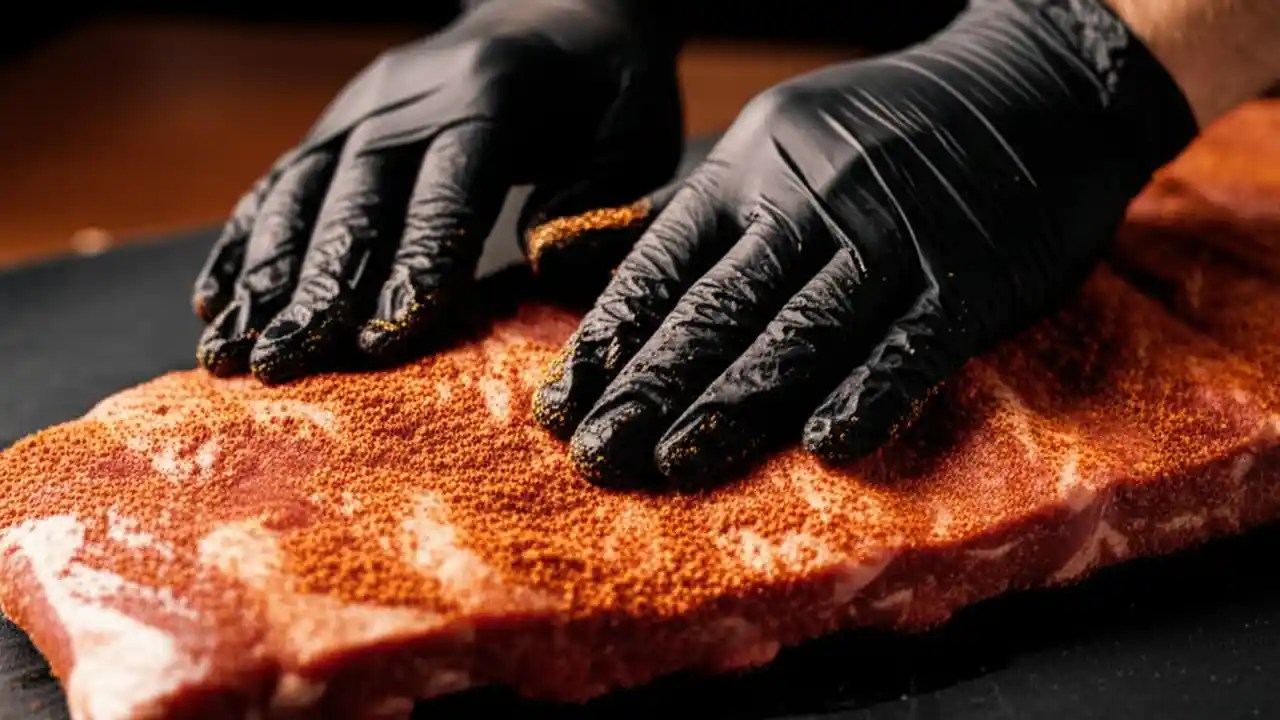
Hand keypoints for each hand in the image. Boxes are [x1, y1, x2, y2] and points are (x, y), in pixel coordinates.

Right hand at [192, 0, 682, 383]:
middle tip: (281, 364)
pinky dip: (243, 243)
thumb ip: (599, 190)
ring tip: (230, 354)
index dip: (413, 268)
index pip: (447, 191)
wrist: (551, 12)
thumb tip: (538, 251)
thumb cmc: (604, 90)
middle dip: (317, 288)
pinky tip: (214, 301)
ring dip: (263, 277)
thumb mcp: (635, 127)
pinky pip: (278, 183)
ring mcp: (362, 107)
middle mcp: (410, 96)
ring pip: (302, 195)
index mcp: (492, 96)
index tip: (376, 345)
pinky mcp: (336, 125)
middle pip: (357, 199)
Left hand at [532, 0, 1198, 486]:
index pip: (662, 264)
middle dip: (651, 387)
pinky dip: (870, 392)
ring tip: (671, 467)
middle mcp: (814, 196)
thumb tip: (560, 262)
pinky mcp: (970, 277)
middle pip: (718, 306)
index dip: (609, 339)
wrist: (1033, 85)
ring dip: (734, 404)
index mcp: (752, 166)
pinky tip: (824, 446)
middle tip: (596, 458)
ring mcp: (894, 235)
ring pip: (801, 329)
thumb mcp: (769, 146)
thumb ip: (679, 215)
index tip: (561, 407)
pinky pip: (913, 343)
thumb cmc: (881, 134)